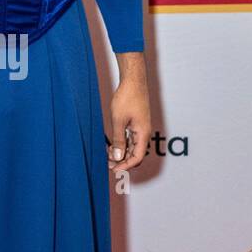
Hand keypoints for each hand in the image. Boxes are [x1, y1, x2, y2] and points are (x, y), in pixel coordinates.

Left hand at [107, 55, 150, 174]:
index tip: (114, 170)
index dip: (126, 166)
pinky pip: (131, 139)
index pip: (137, 157)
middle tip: (108, 164)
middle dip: (123, 161)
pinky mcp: (137, 123)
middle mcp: (144, 133)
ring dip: (121, 153)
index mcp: (143, 133)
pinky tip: (112, 145)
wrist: (133, 80)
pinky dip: (122, 144)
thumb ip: (118, 140)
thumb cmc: (127, 97)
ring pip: (133, 147)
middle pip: (136, 154)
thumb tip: (118, 157)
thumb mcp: (118, 121)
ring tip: (107, 156)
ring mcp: (141, 128)